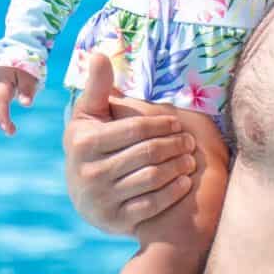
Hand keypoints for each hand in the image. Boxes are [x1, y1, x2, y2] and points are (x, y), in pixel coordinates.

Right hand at [0, 64, 40, 134]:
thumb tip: (26, 104)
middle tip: (11, 132)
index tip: (9, 128)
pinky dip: (1, 114)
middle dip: (1, 120)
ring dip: (0, 119)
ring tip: (10, 130)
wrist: (14, 53)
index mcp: (2, 82)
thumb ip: (26, 89)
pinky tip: (7, 124)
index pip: (1, 102)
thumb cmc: (23, 64)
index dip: (3, 116)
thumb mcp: (28, 74)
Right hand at [63, 52, 197, 233]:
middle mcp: (89, 172)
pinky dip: (172, 192)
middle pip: (146, 153)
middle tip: (191, 142)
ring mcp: (101, 199)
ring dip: (177, 167)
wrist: (82, 195)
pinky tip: (185, 181)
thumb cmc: (92, 144)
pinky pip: (151, 205)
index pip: (134, 129)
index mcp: (83, 142)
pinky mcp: (114, 220)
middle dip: (174, 145)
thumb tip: (100, 53)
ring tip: (190, 159)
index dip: (161, 124)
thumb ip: (98, 86)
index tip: (177, 124)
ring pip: (151, 179)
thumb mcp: (89, 115)